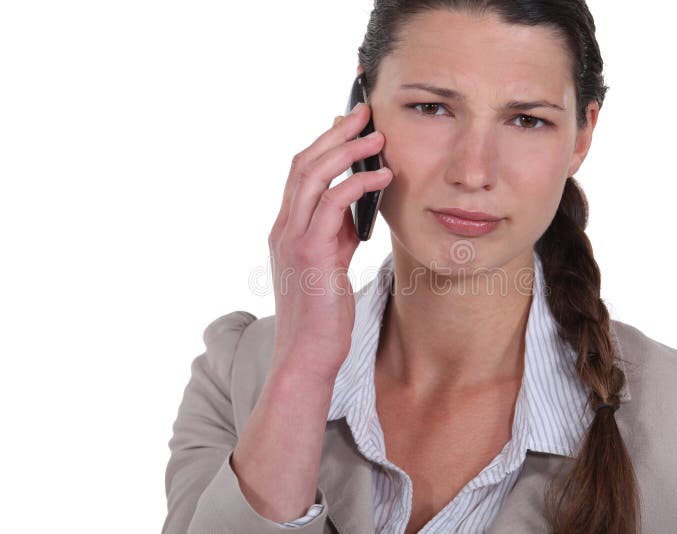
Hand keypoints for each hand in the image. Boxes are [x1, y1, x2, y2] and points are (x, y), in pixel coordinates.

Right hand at [267, 103, 391, 382]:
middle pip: (304, 163)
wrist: (307, 355)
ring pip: (313, 176)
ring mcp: (293, 239)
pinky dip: (358, 184)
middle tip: (365, 113)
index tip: (351, 124)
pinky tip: (382, 178)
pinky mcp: (310, 253)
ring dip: (347, 150)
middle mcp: (283, 228)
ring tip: (378, 137)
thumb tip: (355, 205)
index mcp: (287, 229)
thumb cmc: (322, 314)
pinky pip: (333, 204)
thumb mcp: (329, 264)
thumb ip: (336, 233)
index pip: (301, 173)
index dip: (325, 143)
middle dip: (335, 133)